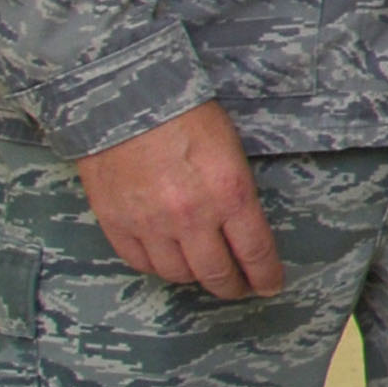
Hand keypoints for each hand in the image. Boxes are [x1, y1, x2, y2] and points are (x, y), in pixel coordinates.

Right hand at [75, 101, 283, 298]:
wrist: (125, 98)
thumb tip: (245, 226)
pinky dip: (158, 267)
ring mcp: (150, 224)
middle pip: (217, 273)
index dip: (266, 275)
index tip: (270, 286)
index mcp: (229, 194)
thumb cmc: (185, 114)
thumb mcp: (231, 149)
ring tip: (204, 271)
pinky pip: (141, 263)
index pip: (255, 252)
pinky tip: (168, 260)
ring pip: (178, 273)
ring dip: (195, 277)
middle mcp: (190, 217)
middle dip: (233, 286)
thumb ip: (237, 193)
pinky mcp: (116, 224)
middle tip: (240, 288)